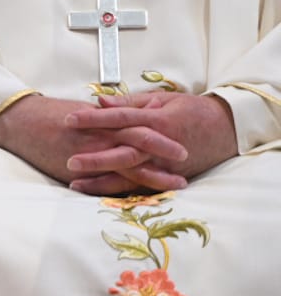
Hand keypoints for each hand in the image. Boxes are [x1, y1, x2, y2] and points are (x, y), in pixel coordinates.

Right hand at [0, 93, 203, 195]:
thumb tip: (120, 118)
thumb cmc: (47, 114)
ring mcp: (88, 152)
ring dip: (155, 175)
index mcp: (101, 118)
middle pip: (140, 143)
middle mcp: (98, 135)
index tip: (181, 139)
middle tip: (187, 160)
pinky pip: (104, 181)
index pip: (139, 124)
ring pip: (129, 164)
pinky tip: (139, 198)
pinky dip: (123, 189)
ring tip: (177, 183)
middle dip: (165, 153)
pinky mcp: (75, 168)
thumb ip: (102, 118)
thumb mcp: (80, 110)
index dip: (161, 133)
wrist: (17, 120)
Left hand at [65, 92, 237, 194]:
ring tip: (76, 184)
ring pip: (130, 176)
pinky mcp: (170, 177)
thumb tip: (100, 101)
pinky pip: (143, 187)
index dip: (94, 119)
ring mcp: (165, 164)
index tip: (69, 119)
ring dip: (103, 181)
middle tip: (69, 161)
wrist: (227, 129)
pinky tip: (100, 196)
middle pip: (123, 153)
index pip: (120, 119)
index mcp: (157, 121)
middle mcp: (160, 146)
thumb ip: (130, 103)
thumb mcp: (163, 99)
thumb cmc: (192, 110)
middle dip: (95, 159)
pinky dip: (122, 192)